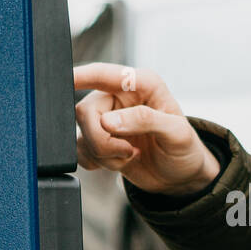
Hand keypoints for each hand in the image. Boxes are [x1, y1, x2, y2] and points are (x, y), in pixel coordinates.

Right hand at [73, 63, 220, 195]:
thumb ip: (145, 120)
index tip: (65, 80)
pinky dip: (97, 162)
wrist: (181, 176)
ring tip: (131, 155)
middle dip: (102, 139)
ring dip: (104, 154)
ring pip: (82, 134)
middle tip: (128, 151)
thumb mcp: (176, 133)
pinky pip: (80, 150)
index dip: (81, 76)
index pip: (103, 74)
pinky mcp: (99, 141)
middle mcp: (119, 97)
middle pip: (85, 111)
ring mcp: (107, 119)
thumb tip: (108, 122)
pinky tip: (120, 162)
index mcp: (141, 84)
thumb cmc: (184, 149)